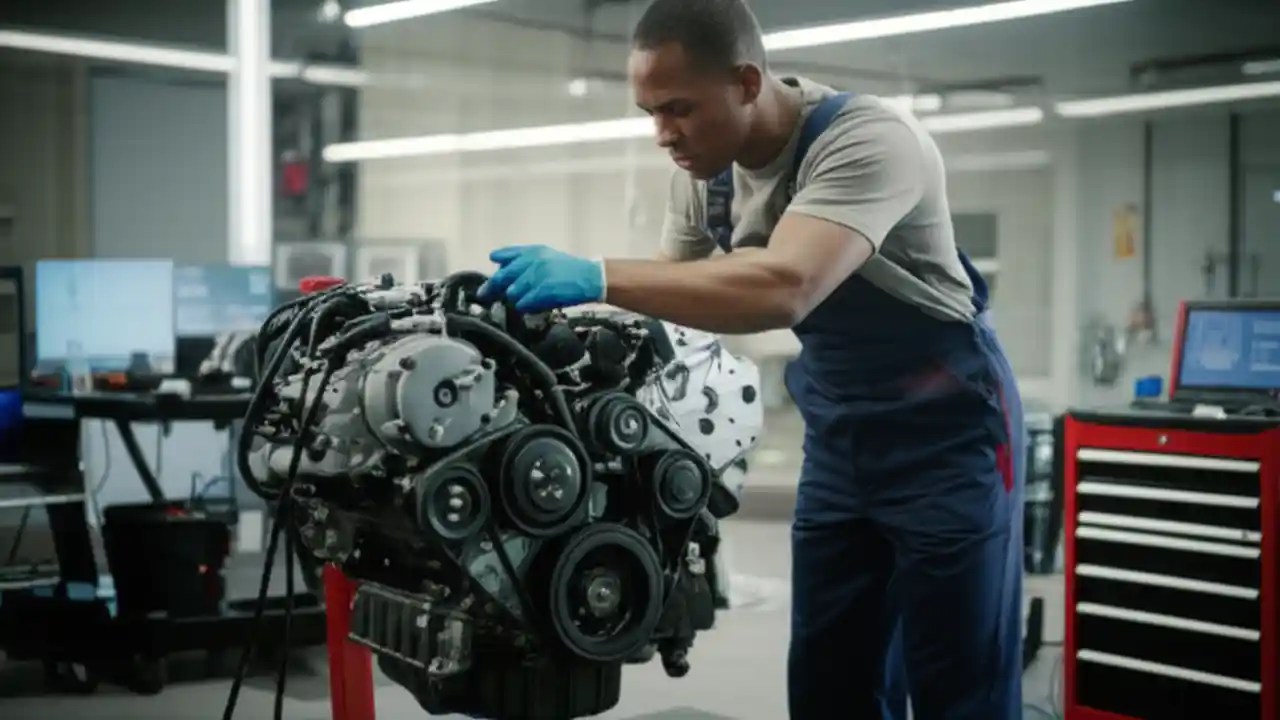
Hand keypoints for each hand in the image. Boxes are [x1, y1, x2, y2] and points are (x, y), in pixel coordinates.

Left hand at [477, 245, 604, 312]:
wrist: (591, 278)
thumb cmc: (571, 269)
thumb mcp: (547, 256)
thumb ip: (525, 260)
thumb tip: (500, 265)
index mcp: (532, 251)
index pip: (503, 255)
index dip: (495, 265)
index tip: (489, 273)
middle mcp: (531, 261)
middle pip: (501, 277)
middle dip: (491, 287)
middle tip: (483, 295)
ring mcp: (536, 276)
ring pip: (512, 293)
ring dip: (516, 299)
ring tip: (528, 300)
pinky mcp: (541, 291)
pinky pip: (523, 304)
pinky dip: (526, 307)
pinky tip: (535, 305)